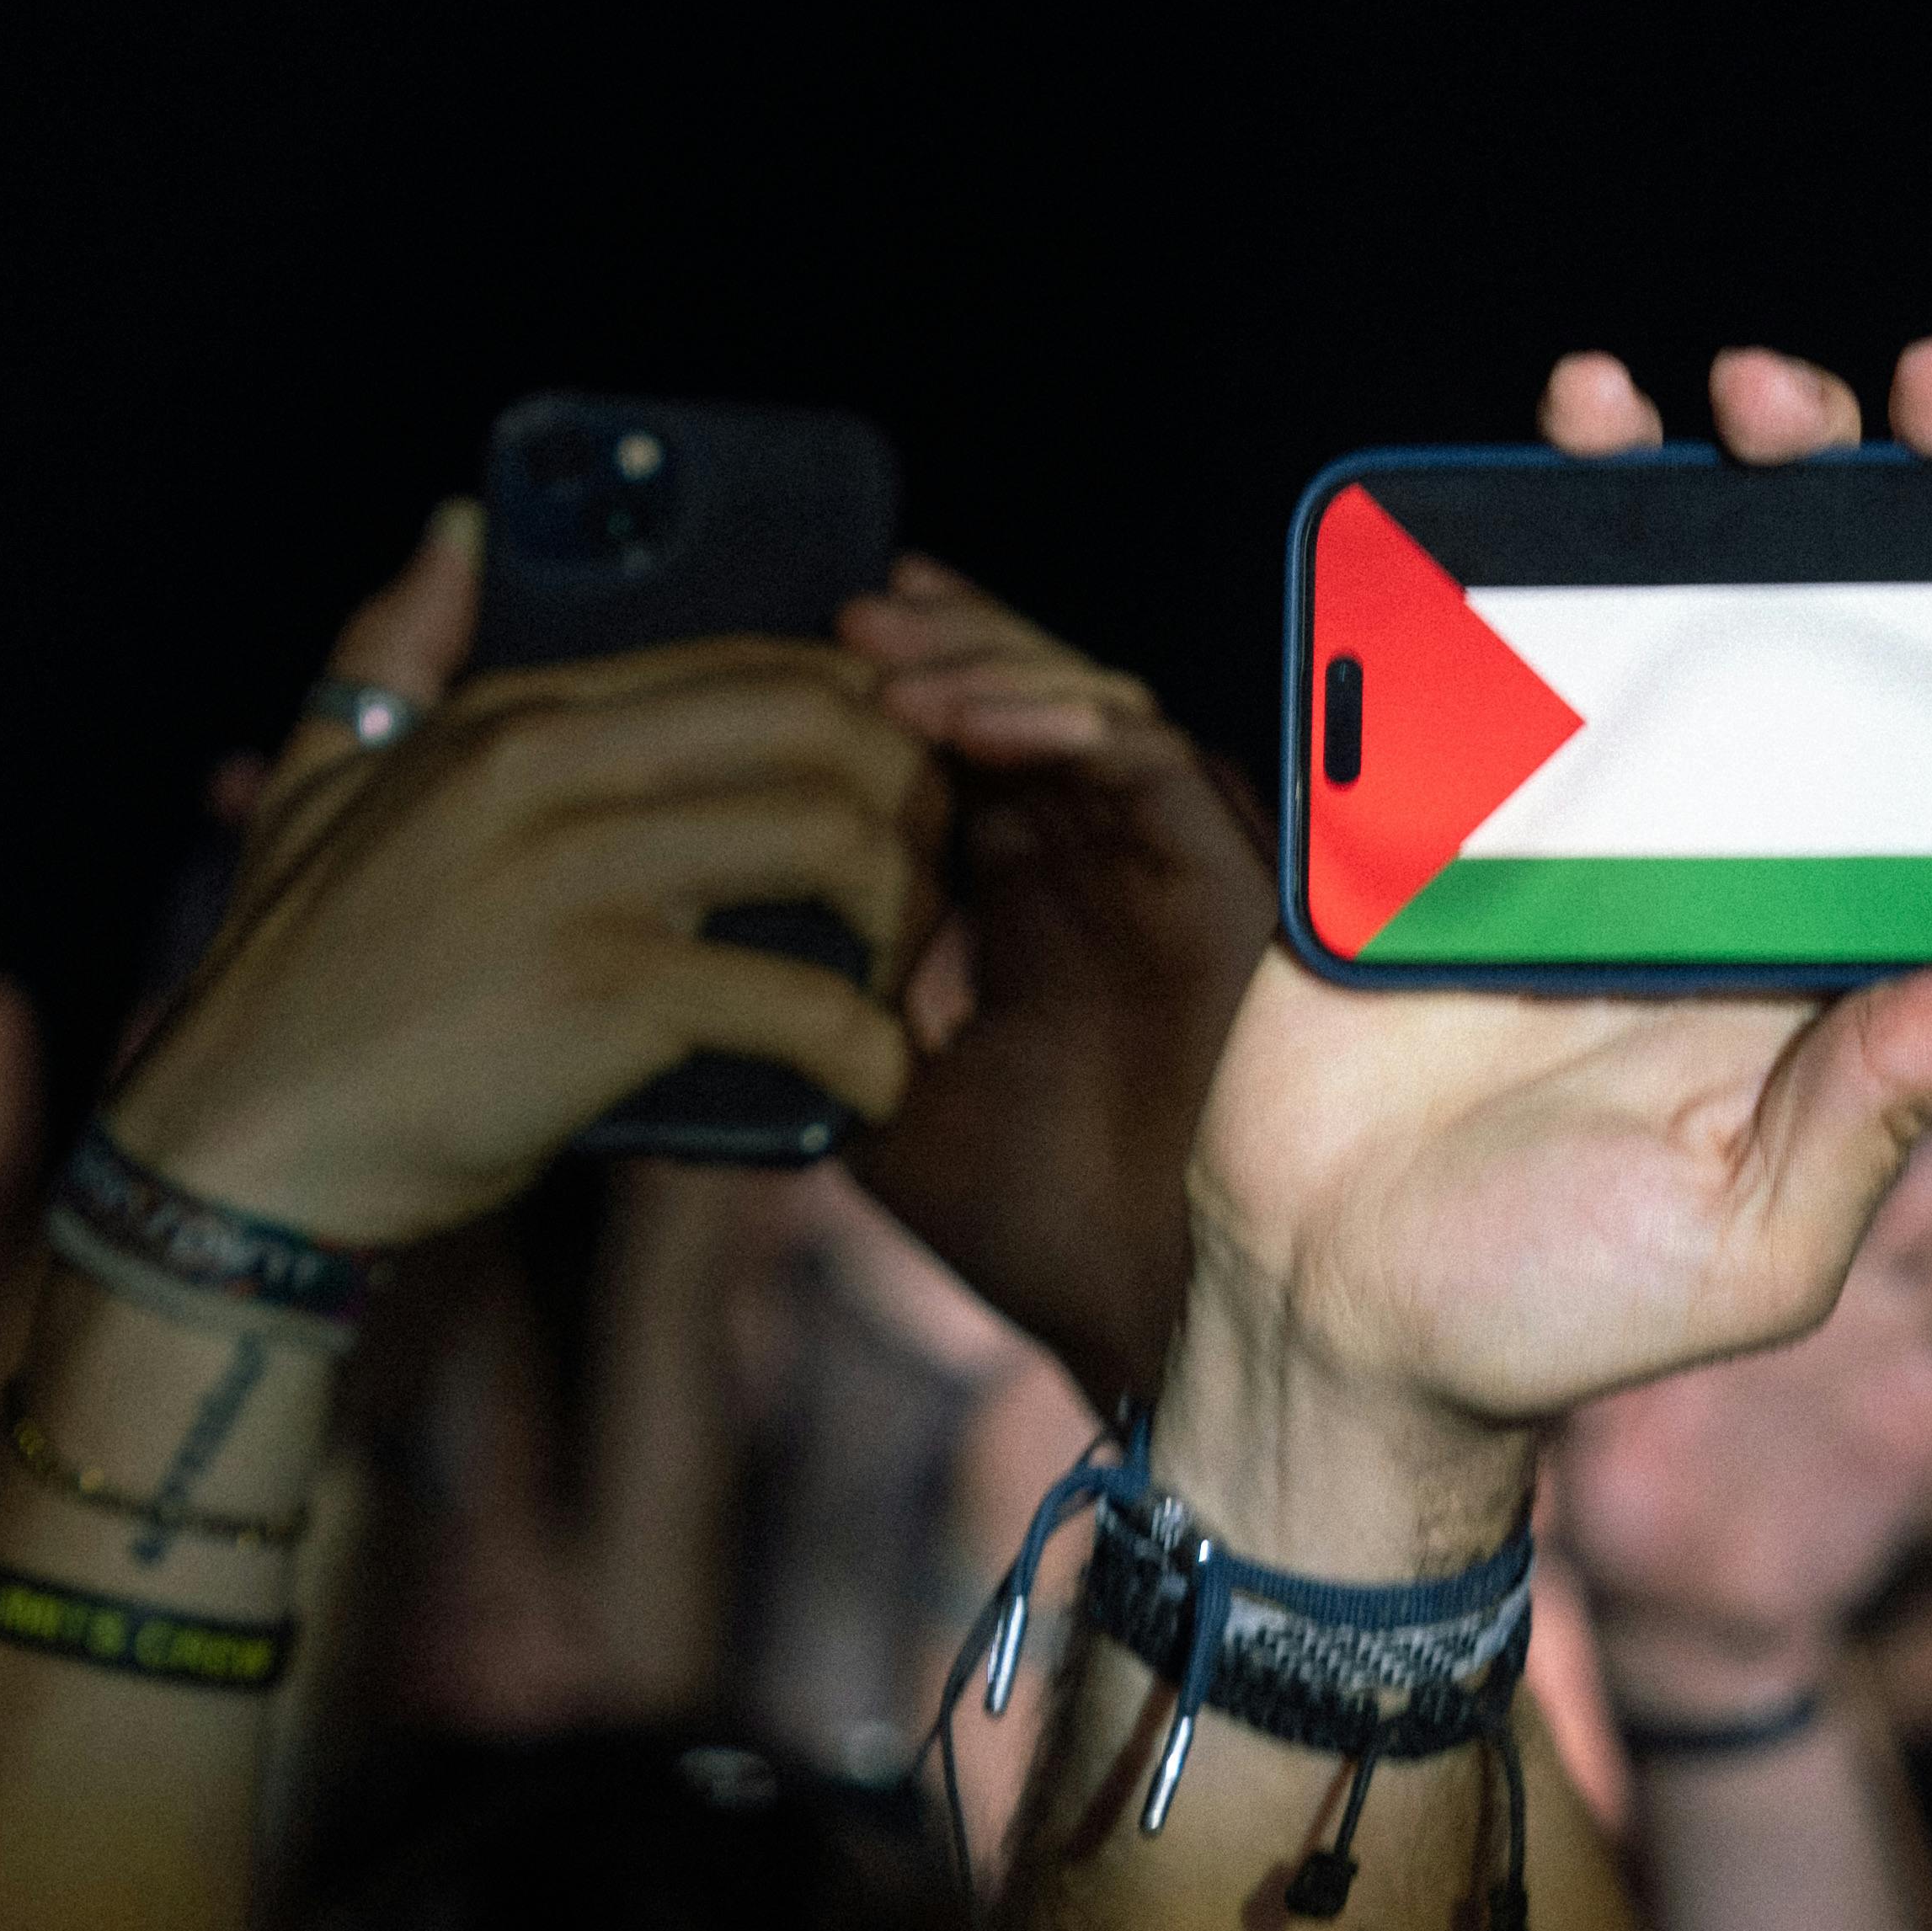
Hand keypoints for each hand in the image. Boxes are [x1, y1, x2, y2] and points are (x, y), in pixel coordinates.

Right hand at [108, 508, 936, 1239]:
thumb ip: (387, 653)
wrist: (240, 1147)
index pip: (753, 663)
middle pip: (821, 725)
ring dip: (905, 917)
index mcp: (512, 714)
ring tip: (905, 983)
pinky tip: (876, 1084)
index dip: (866, 722)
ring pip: (831, 837)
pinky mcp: (601, 997)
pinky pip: (796, 998)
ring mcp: (577, 879)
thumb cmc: (296, 984)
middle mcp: (550, 769)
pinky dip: (865, 1049)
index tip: (898, 799)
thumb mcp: (314, 785)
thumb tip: (454, 528)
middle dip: (915, 800)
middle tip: (932, 890)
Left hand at [838, 562, 1282, 1418]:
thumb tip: (702, 954)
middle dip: (937, 651)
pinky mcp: (1229, 880)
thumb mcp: (884, 1105)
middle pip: (1027, 705)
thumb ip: (822, 1018)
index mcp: (1032, 908)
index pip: (966, 760)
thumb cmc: (1045, 1228)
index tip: (790, 663)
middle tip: (845, 619)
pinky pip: (1150, 761)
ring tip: (887, 656)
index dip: (891, 697)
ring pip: (1087, 710)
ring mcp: (1170, 868)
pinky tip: (971, 718)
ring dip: (986, 669)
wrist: (1159, 1311)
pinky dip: (1062, 724)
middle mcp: (1107, 870)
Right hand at [1159, 336, 1931, 1551]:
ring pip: (1667, 587)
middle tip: (1881, 410)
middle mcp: (1740, 840)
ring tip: (1681, 407)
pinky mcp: (1449, 790)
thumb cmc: (1566, 1305)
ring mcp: (1592, 801)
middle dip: (1870, 472)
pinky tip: (1558, 436)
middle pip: (1833, 609)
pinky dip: (1518, 518)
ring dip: (1692, 462)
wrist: (1331, 1316)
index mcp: (1844, 933)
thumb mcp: (1760, 1238)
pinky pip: (1493, 625)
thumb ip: (1891, 1105)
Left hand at [1557, 1071, 1931, 1701]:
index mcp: (1742, 1237)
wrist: (1676, 1621)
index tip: (1917, 959)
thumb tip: (1567, 1218)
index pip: (1814, 1105)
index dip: (1870, 1032)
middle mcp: (1825, 1269)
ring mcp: (1886, 1336)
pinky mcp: (1929, 1411)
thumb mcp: (1601, 1391)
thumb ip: (1609, 1300)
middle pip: (1922, 1141)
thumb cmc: (1614, 1495)